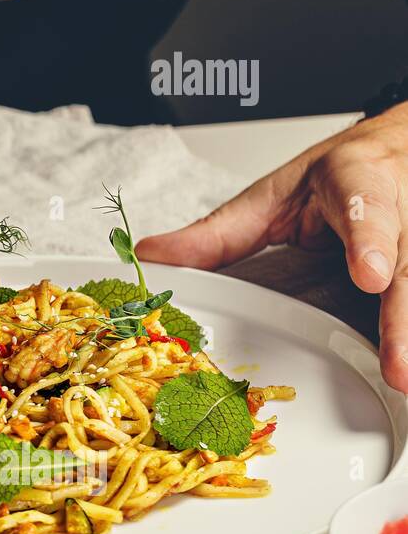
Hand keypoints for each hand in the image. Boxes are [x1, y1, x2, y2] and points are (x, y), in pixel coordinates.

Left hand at [135, 107, 407, 391]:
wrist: (395, 153)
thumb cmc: (335, 179)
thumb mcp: (272, 197)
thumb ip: (218, 233)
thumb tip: (151, 256)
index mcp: (355, 181)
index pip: (366, 207)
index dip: (370, 241)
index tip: (368, 275)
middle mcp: (402, 211)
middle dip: (403, 317)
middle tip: (398, 365)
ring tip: (404, 380)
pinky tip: (407, 374)